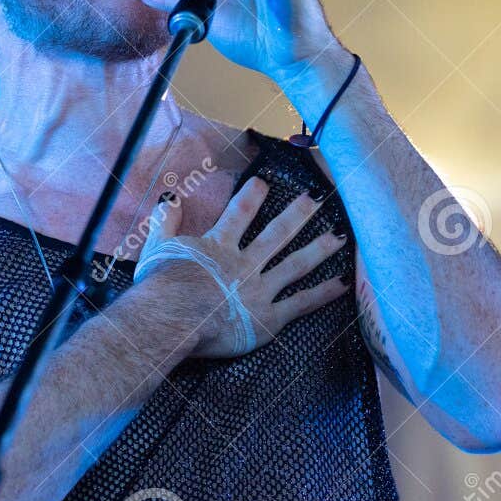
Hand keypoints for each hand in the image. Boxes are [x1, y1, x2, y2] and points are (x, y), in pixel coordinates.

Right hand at [135, 175, 350, 358]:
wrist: (173, 315)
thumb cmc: (162, 283)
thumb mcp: (158, 247)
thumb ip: (166, 222)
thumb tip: (169, 198)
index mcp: (219, 246)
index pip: (239, 214)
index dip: (252, 197)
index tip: (264, 183)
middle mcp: (245, 264)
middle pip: (277, 234)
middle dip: (298, 215)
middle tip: (316, 199)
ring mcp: (260, 289)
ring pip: (296, 265)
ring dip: (319, 249)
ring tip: (340, 236)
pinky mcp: (268, 318)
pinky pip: (301, 303)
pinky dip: (323, 294)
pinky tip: (342, 284)